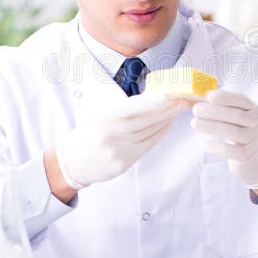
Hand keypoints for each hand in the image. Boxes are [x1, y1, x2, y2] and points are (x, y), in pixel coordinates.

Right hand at [56, 91, 182, 189]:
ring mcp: (117, 151)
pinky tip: (168, 123)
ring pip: (149, 133)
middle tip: (183, 98)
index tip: (167, 94)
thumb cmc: (90, 130)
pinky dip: (160, 132)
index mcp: (102, 118)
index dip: (149, 102)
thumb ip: (122, 105)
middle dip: (167, 109)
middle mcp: (110, 135)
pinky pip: (148, 145)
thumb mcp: (99, 112)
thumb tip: (152, 93)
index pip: (130, 109)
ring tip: (178, 107)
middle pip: (145, 121)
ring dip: (167, 119)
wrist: (74, 161)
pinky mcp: (124, 164)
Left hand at [190, 90, 257, 190]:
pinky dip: (218, 148)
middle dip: (215, 112)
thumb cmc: (241, 132)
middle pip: (237, 116)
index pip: (242, 100)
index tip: (209, 96)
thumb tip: (198, 100)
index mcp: (254, 110)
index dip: (226, 97)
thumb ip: (223, 109)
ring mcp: (253, 140)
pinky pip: (233, 151)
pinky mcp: (247, 156)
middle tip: (196, 110)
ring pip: (234, 132)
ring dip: (212, 127)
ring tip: (194, 123)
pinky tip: (205, 145)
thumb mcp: (238, 118)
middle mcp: (256, 124)